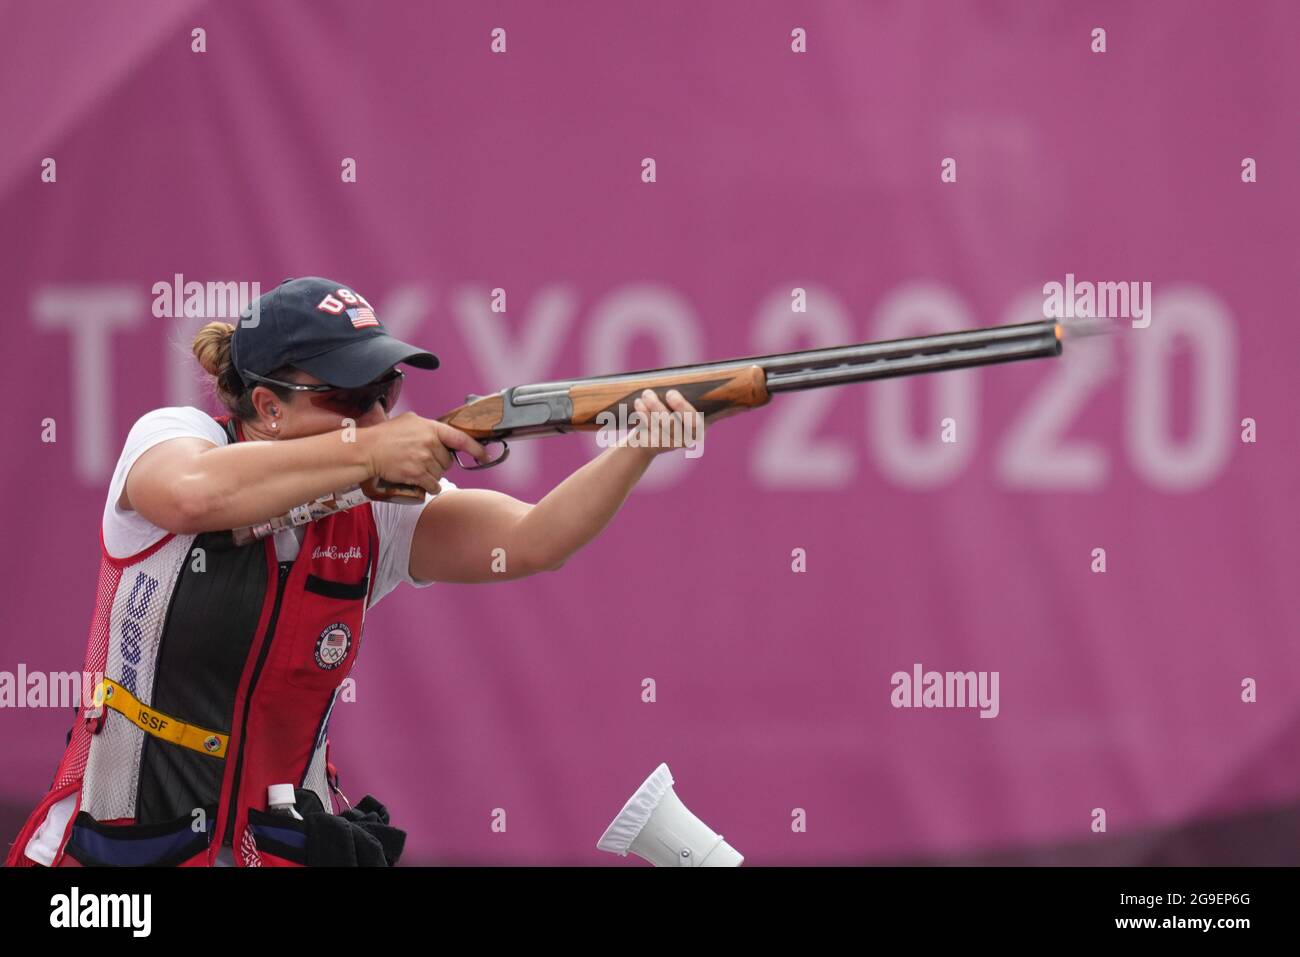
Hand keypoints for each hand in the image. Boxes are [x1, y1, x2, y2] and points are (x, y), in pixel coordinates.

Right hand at [361, 411, 488, 492]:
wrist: (368, 449)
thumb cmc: (386, 434)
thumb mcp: (409, 420)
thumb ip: (427, 426)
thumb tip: (439, 431)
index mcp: (432, 428)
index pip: (461, 438)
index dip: (476, 448)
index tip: (485, 455)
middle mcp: (431, 443)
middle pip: (448, 460)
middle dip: (440, 462)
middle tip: (424, 459)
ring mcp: (425, 459)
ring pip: (440, 473)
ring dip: (433, 474)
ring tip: (417, 468)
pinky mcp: (417, 474)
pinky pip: (433, 485)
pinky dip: (430, 487)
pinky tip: (424, 484)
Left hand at [630, 388, 706, 456]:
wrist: (651, 436)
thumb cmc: (671, 413)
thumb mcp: (681, 406)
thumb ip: (687, 395)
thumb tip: (690, 373)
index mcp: (698, 427)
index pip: (694, 421)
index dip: (681, 407)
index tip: (669, 392)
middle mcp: (686, 439)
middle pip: (670, 424)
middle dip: (657, 406)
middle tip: (648, 392)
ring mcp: (670, 444)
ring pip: (657, 427)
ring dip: (648, 408)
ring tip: (644, 395)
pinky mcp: (654, 447)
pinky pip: (647, 431)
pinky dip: (642, 415)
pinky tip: (638, 404)